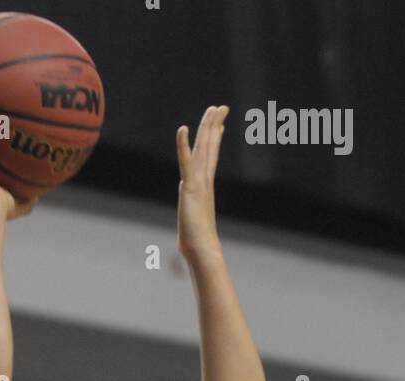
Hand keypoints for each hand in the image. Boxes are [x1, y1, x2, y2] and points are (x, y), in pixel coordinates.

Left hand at [176, 104, 228, 261]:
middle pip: (211, 147)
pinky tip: (182, 129)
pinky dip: (184, 145)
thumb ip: (196, 223)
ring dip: (208, 127)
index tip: (220, 125)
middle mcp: (204, 181)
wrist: (201, 250)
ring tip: (213, 108)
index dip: (215, 140)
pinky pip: (187, 161)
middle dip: (215, 126)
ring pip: (204, 149)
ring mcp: (198, 182)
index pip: (211, 158)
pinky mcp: (191, 187)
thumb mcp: (195, 226)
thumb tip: (199, 236)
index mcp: (205, 187)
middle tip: (221, 107)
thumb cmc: (198, 244)